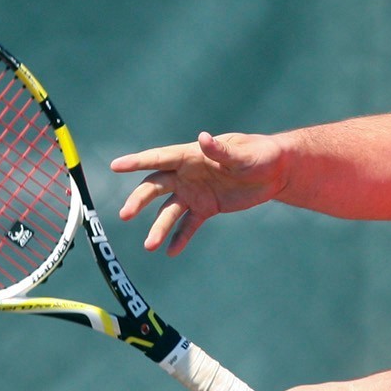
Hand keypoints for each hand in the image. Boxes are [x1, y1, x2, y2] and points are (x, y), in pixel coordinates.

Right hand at [109, 131, 286, 254]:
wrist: (276, 172)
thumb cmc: (260, 154)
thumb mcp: (242, 154)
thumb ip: (221, 151)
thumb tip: (203, 138)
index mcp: (192, 155)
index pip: (159, 158)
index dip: (137, 162)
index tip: (115, 166)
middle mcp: (187, 174)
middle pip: (156, 186)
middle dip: (139, 200)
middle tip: (125, 215)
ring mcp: (195, 192)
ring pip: (168, 210)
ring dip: (158, 227)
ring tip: (150, 246)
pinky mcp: (206, 208)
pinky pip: (189, 225)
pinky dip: (179, 238)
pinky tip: (170, 252)